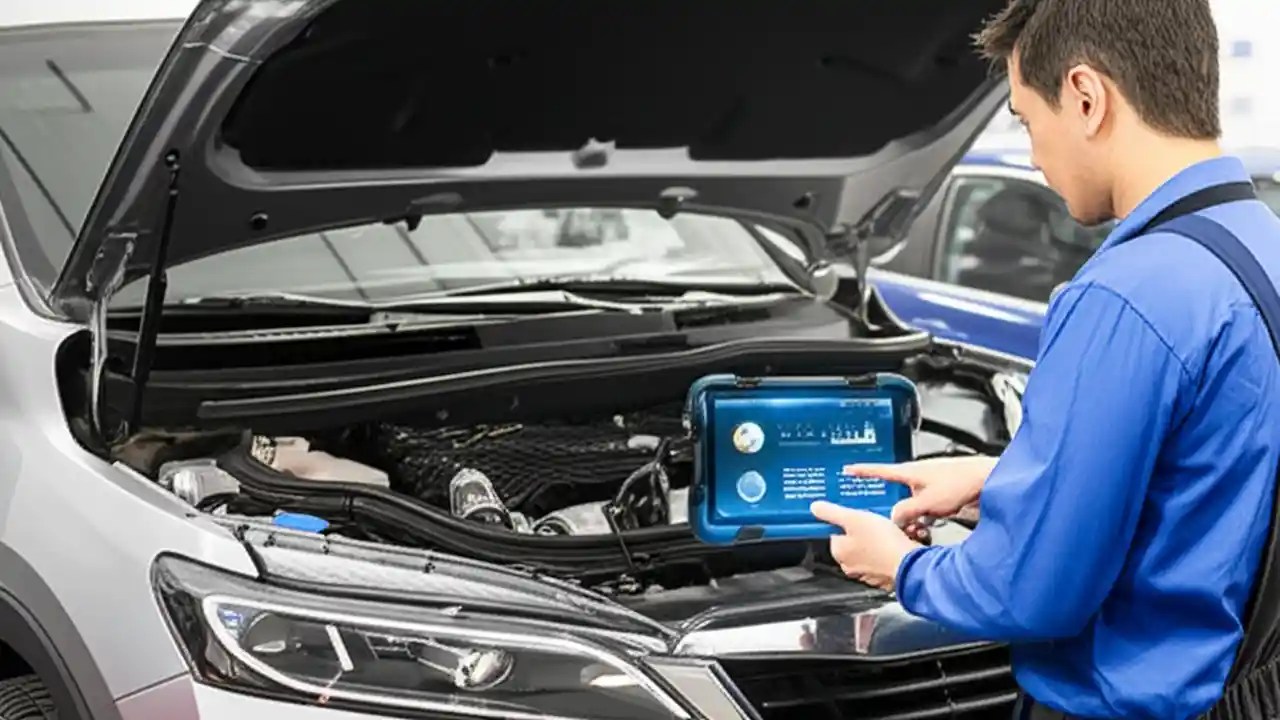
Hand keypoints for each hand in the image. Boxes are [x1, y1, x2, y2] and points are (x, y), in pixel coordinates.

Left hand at [810, 501, 921, 590]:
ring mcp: (867, 574)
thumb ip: (832, 512)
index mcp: (839, 552)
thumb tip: (814, 508)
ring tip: (888, 531)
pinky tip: (896, 544)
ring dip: (876, 542)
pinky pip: (883, 560)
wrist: (910, 563)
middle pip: (852, 542)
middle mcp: (850, 566)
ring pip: (868, 551)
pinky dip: (887, 552)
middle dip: (863, 531)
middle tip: (875, 521)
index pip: (835, 534)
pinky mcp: (884, 577)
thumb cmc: (881, 541)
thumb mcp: (853, 518)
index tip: (857, 516)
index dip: (847, 522)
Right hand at [842, 456, 995, 535]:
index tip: (849, 469)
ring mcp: (932, 486)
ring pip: (914, 506)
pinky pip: (927, 509)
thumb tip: (893, 519)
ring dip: (916, 520)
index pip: (880, 470)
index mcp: (911, 472)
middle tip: (904, 525)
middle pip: (899, 498)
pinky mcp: (944, 494)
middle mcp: (919, 477)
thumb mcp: (928, 502)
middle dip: (900, 514)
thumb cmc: (962, 482)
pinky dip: (928, 519)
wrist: (989, 481)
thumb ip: (906, 511)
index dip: (863, 471)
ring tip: (923, 529)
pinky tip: (935, 525)